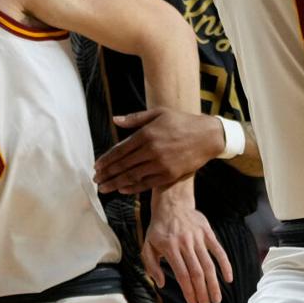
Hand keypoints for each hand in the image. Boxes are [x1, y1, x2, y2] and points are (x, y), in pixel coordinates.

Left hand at [93, 107, 223, 193]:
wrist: (207, 136)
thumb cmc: (181, 122)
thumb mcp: (159, 113)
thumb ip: (135, 118)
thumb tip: (115, 120)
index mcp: (147, 134)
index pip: (120, 149)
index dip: (107, 159)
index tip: (96, 166)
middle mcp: (152, 150)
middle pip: (123, 165)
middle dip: (107, 173)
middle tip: (96, 180)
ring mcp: (160, 164)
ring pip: (132, 176)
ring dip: (116, 183)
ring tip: (104, 188)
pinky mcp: (169, 175)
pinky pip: (147, 184)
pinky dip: (133, 188)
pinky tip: (123, 189)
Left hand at [142, 185, 232, 302]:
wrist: (172, 203)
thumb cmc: (159, 228)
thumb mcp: (147, 246)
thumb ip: (151, 266)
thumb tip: (161, 284)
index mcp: (170, 248)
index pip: (182, 274)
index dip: (188, 290)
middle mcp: (185, 243)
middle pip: (197, 272)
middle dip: (202, 291)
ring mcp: (198, 237)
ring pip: (208, 264)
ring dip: (214, 283)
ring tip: (216, 299)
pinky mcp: (208, 232)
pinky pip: (219, 250)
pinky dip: (225, 264)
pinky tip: (229, 278)